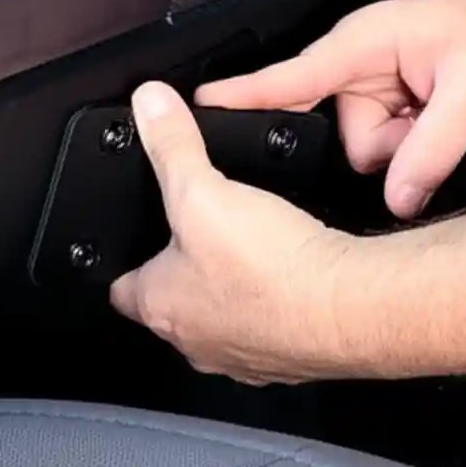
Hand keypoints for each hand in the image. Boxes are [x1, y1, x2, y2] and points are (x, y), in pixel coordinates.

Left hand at [110, 81, 361, 385]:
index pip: (121, 288)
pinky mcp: (288, 359)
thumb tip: (149, 107)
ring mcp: (242, 356)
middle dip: (182, 277)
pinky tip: (291, 280)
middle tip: (196, 242)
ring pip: (223, 324)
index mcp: (161, 305)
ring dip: (231, 296)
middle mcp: (196, 341)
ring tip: (247, 257)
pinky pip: (272, 333)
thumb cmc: (271, 267)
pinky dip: (276, 308)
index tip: (132, 244)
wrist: (345, 308)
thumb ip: (174, 146)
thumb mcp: (204, 191)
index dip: (126, 260)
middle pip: (174, 308)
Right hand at [196, 0, 465, 218]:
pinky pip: (380, 145)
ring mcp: (366, 83)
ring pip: (363, 148)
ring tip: (438, 112)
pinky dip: (409, 141)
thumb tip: (399, 199)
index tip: (196, 107)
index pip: (288, 77)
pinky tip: (434, 118)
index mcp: (360, 45)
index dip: (242, 95)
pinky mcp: (379, 99)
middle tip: (433, 118)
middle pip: (338, 136)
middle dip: (388, 144)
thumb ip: (433, 150)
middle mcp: (355, 63)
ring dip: (403, 144)